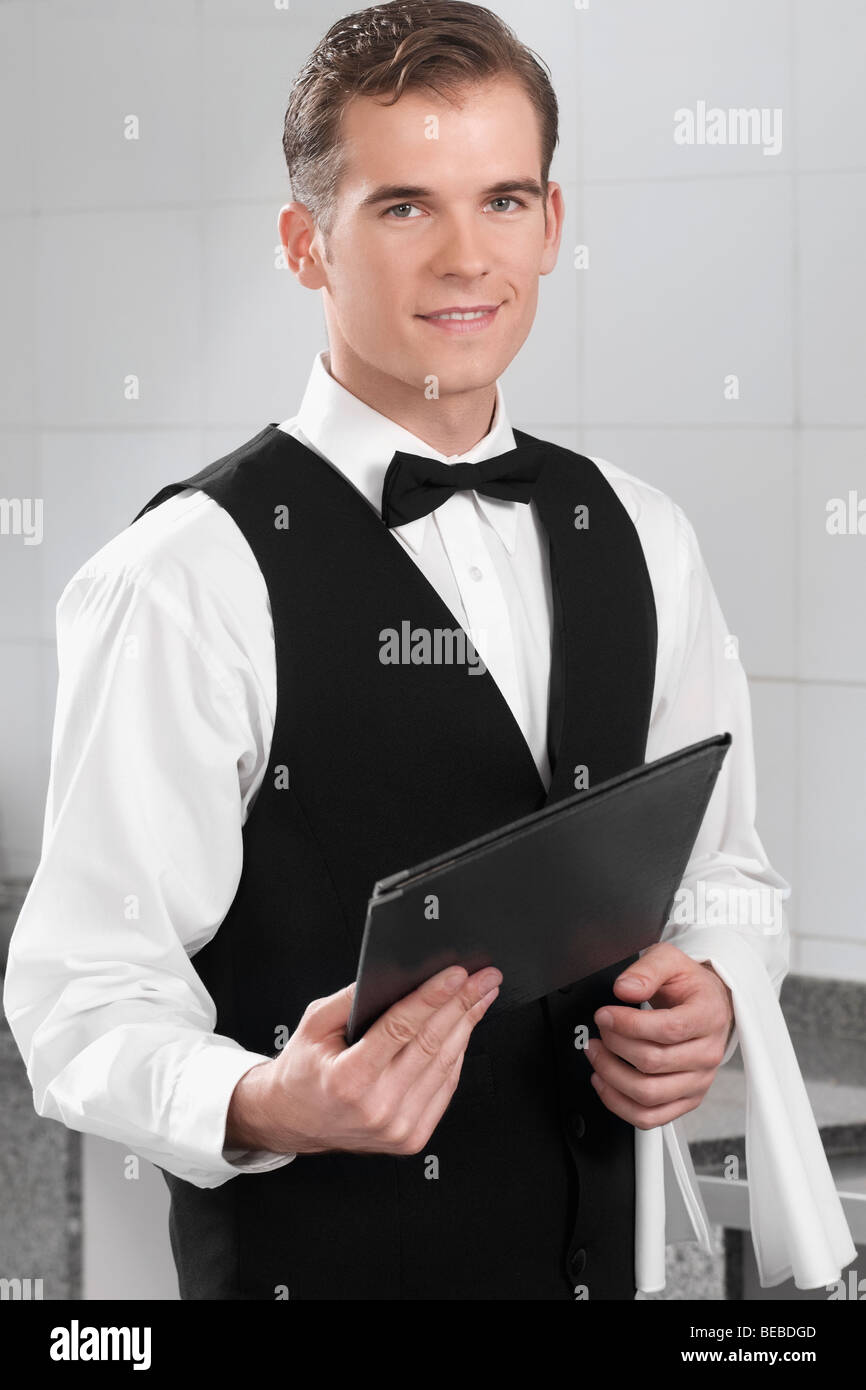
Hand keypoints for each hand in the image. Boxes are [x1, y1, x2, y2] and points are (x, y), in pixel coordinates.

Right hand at [225, 964, 500, 1155]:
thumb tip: (398, 975)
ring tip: (481, 997)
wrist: (293, 1120)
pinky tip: (464, 1030)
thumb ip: (352, 999)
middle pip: (431, 1044)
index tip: (457, 974)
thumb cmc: (304, 1071)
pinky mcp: (411, 1138)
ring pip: (445, 1065)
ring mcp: (397, 1127)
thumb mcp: (314, 1024)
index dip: (432, 998)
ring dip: (467, 1026)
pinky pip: (444, 1088)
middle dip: (463, 1004)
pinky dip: (458, 1055)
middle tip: (484, 977)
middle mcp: (376, 1108)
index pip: (400, 1029)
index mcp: (348, 1079)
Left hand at [585, 942, 734, 1129]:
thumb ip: (647, 970)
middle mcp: (707, 1053)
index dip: (628, 1024)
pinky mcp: (687, 1100)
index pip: (667, 1029)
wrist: (709, 1005)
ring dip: (611, 1075)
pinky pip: (650, 1117)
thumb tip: (625, 989)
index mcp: (708, 1016)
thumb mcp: (670, 961)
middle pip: (653, 1062)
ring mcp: (698, 1081)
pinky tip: (605, 1082)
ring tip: (596, 1054)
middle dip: (614, 1045)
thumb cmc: (689, 986)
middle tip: (599, 1030)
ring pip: (648, 1094)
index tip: (605, 1014)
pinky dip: (619, 1103)